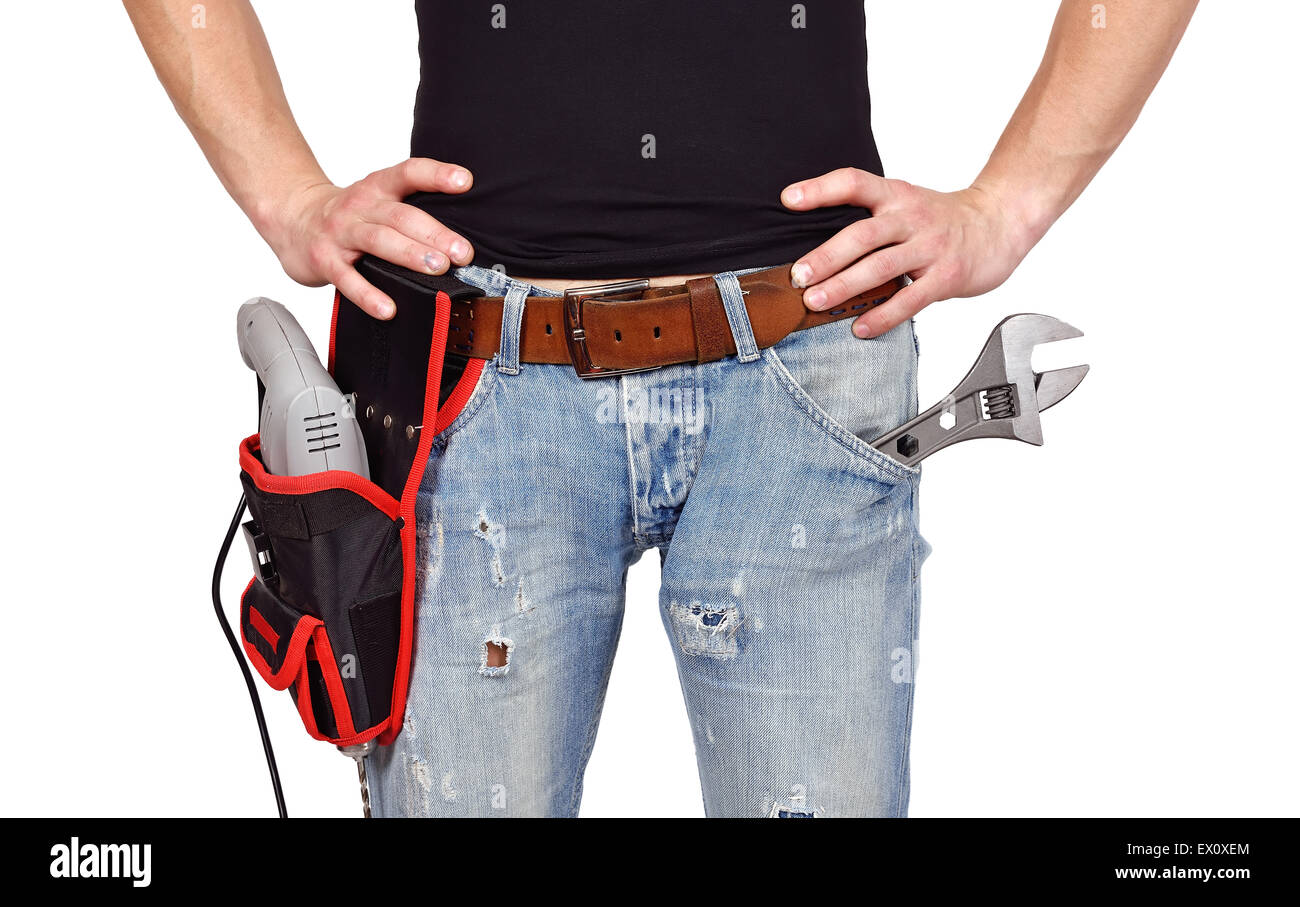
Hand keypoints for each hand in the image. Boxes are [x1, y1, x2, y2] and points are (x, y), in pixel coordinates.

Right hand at [263, 158, 475, 318]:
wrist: (292, 218)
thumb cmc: (349, 215)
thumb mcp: (378, 200)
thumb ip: (412, 210)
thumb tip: (462, 240)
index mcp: (378, 188)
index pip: (409, 173)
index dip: (437, 175)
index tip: (465, 181)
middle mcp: (360, 206)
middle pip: (401, 215)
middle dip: (434, 233)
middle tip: (462, 251)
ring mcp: (340, 232)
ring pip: (378, 241)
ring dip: (409, 254)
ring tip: (437, 268)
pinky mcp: (324, 259)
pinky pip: (347, 278)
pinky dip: (368, 295)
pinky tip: (388, 308)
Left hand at [782, 169, 1037, 336]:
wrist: (1000, 224)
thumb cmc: (941, 220)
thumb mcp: (905, 202)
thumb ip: (869, 216)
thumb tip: (815, 246)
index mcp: (896, 195)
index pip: (854, 182)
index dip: (820, 189)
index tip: (788, 199)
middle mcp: (911, 217)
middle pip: (863, 234)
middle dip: (826, 256)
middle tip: (798, 276)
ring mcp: (930, 247)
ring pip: (882, 267)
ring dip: (845, 287)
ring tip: (816, 302)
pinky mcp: (946, 277)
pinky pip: (910, 299)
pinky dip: (883, 315)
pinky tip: (860, 327)